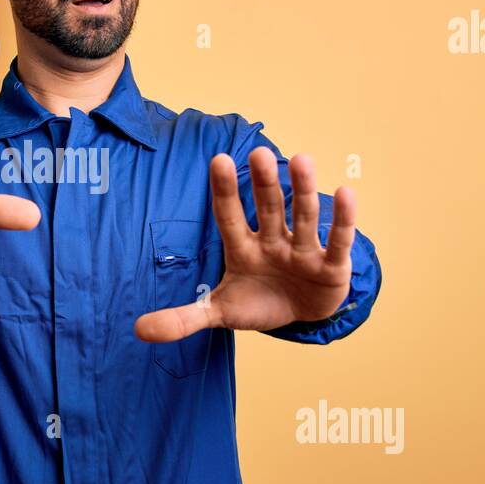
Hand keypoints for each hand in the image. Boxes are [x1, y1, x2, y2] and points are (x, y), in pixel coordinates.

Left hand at [134, 148, 353, 340]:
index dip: (225, 192)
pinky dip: (343, 221)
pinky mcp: (332, 267)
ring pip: (303, 218)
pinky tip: (346, 193)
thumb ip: (183, 318)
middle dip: (265, 184)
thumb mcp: (220, 312)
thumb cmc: (257, 304)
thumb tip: (138, 331)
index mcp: (244, 248)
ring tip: (303, 160)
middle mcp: (274, 242)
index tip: (218, 160)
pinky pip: (337, 242)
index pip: (230, 216)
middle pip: (268, 209)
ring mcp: (303, 252)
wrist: (298, 317)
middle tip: (259, 152)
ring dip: (303, 191)